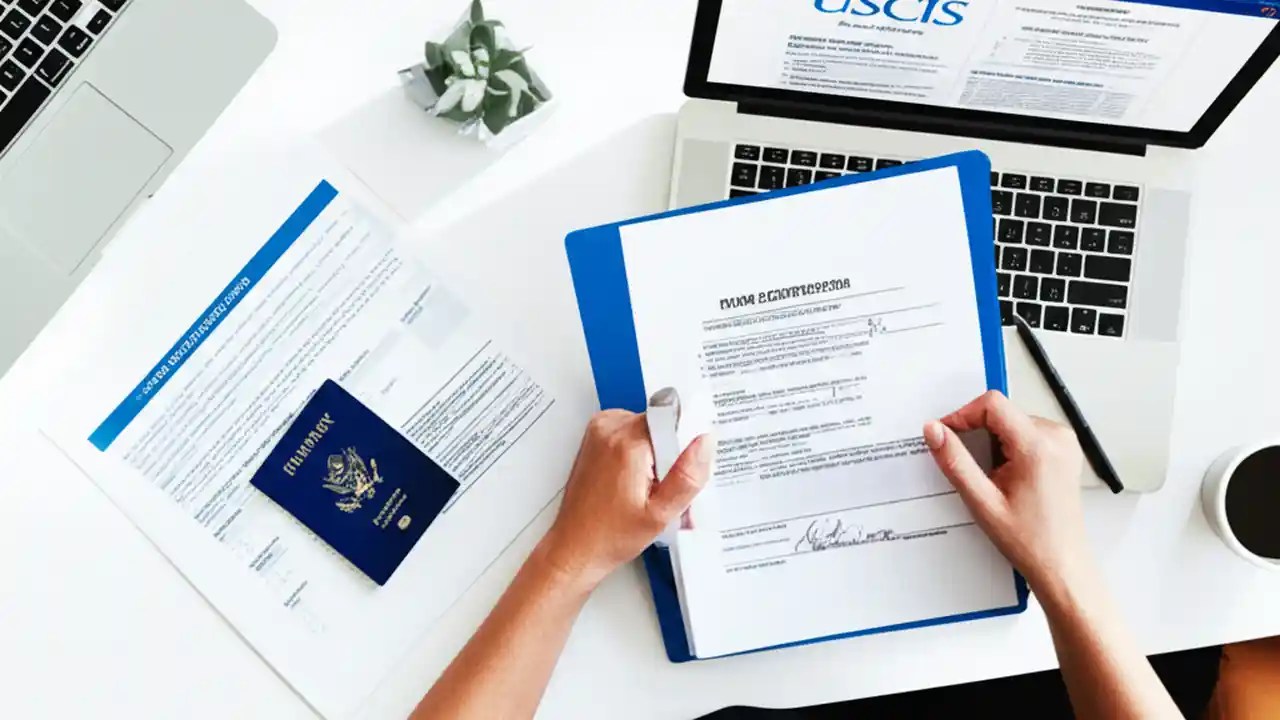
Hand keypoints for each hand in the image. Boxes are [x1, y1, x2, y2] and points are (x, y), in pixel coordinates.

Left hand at [539, 410, 712, 588]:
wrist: (576, 547)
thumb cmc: (610, 536)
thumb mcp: (661, 514)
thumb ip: (687, 476)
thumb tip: (705, 441)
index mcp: (626, 443)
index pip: (674, 417)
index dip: (684, 443)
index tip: (680, 470)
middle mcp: (609, 429)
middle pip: (661, 424)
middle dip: (670, 453)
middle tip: (662, 488)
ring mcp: (598, 431)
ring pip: (648, 428)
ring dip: (655, 454)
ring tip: (647, 488)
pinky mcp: (594, 438)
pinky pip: (631, 433)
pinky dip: (639, 453)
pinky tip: (635, 482)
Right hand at [923, 391, 1089, 594]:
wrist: (1062, 564)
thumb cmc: (1028, 540)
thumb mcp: (982, 501)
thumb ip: (955, 461)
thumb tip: (934, 430)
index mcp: (1037, 447)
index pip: (992, 404)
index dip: (963, 415)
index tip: (946, 435)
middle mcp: (1056, 437)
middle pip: (1002, 412)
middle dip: (978, 434)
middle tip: (971, 468)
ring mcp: (1064, 442)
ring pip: (1012, 421)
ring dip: (994, 442)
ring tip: (994, 478)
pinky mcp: (1065, 449)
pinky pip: (1027, 432)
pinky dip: (1009, 446)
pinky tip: (1008, 476)